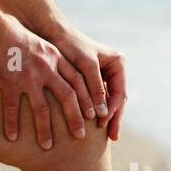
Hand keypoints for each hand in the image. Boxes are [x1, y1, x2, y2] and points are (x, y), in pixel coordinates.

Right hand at [0, 13, 90, 150]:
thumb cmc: (12, 32)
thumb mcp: (40, 42)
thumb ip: (52, 57)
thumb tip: (60, 70)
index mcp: (55, 57)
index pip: (79, 81)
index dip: (88, 99)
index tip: (94, 116)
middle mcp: (45, 67)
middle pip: (67, 97)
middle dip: (75, 118)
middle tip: (80, 136)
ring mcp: (27, 76)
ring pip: (42, 108)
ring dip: (45, 129)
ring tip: (47, 146)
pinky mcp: (8, 81)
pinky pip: (12, 108)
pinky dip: (12, 124)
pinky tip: (12, 137)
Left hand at [45, 20, 127, 141]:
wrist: (50, 32)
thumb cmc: (69, 45)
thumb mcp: (86, 66)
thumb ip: (96, 88)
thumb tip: (104, 114)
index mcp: (117, 63)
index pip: (120, 92)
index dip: (114, 110)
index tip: (104, 124)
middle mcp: (112, 70)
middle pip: (116, 99)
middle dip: (113, 118)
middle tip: (112, 138)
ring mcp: (101, 75)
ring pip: (106, 101)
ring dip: (105, 117)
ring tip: (104, 136)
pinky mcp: (88, 80)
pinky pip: (95, 99)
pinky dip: (94, 111)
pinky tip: (91, 124)